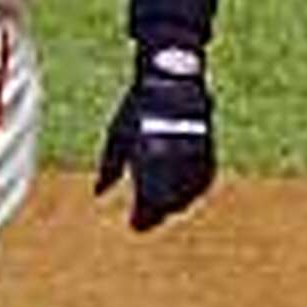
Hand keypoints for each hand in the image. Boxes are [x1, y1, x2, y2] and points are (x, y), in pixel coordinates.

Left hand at [95, 47, 215, 231]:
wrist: (172, 80)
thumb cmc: (137, 108)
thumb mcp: (117, 136)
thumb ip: (109, 167)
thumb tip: (98, 193)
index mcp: (147, 160)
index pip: (147, 202)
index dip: (142, 218)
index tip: (135, 225)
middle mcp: (173, 162)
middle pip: (168, 202)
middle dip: (156, 214)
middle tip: (146, 220)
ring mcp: (193, 156)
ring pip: (188, 194)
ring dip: (175, 205)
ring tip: (163, 210)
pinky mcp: (208, 150)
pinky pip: (203, 181)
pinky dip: (193, 191)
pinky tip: (184, 196)